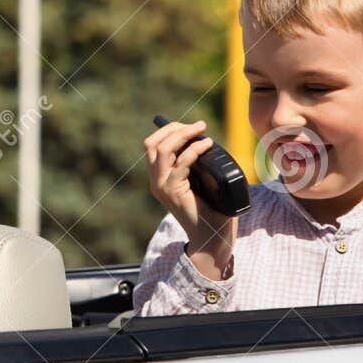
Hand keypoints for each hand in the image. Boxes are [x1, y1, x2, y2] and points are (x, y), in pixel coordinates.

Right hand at [145, 119, 236, 273]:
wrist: (211, 237)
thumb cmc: (210, 210)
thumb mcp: (199, 182)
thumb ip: (196, 165)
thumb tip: (204, 139)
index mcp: (158, 178)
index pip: (152, 146)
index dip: (168, 131)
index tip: (188, 126)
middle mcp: (155, 181)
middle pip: (153, 144)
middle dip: (174, 128)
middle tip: (197, 125)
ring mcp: (162, 187)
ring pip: (163, 150)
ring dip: (183, 134)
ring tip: (201, 129)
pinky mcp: (174, 191)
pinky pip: (181, 163)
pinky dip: (194, 149)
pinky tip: (207, 145)